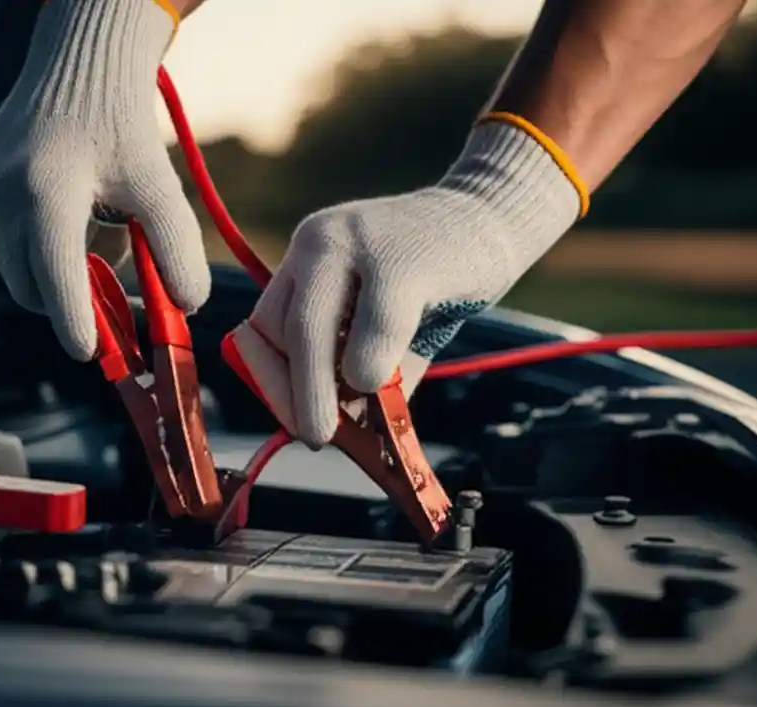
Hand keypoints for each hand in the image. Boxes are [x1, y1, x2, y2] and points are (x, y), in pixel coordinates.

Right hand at [0, 0, 208, 360]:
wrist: (80, 66)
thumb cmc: (123, 126)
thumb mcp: (160, 186)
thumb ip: (177, 249)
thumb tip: (186, 309)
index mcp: (48, 189)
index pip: (55, 276)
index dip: (75, 322)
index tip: (94, 353)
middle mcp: (3, 192)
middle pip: (33, 288)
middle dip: (75, 305)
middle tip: (123, 305)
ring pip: (21, 270)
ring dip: (63, 273)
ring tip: (106, 235)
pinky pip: (10, 245)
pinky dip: (46, 249)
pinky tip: (78, 216)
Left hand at [239, 120, 583, 446]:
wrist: (490, 219)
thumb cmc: (434, 282)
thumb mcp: (386, 329)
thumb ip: (361, 371)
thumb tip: (342, 433)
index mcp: (305, 256)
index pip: (265, 324)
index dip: (272, 379)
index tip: (289, 418)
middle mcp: (319, 241)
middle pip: (284, 330)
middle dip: (295, 394)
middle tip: (314, 436)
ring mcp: (356, 242)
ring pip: (313, 330)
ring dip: (325, 389)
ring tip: (351, 422)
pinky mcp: (404, 257)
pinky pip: (376, 326)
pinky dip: (372, 364)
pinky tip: (380, 382)